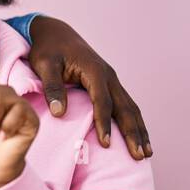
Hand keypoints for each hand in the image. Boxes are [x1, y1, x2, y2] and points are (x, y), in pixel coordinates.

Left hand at [26, 16, 151, 159]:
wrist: (56, 32)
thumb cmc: (47, 49)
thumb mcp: (44, 64)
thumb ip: (51, 86)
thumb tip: (59, 112)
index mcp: (94, 71)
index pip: (103, 101)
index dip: (104, 123)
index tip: (105, 144)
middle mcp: (109, 76)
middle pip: (125, 108)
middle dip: (133, 133)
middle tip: (139, 156)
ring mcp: (112, 80)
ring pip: (130, 108)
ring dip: (139, 131)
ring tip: (146, 153)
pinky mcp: (109, 85)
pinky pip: (126, 106)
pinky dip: (134, 123)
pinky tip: (138, 138)